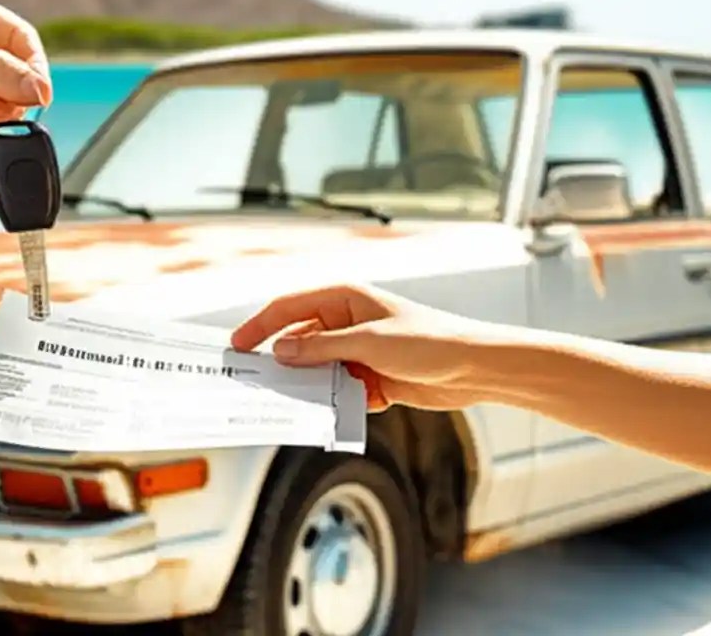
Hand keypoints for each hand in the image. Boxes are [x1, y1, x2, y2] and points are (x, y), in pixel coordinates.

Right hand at [230, 283, 507, 411]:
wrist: (474, 368)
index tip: (236, 347)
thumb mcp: (368, 342)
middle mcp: (346, 322)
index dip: (260, 326)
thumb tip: (280, 351)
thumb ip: (321, 347)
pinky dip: (333, 401)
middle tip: (256, 382)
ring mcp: (356, 351)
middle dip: (281, 362)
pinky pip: (337, 390)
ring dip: (309, 385)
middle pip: (298, 341)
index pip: (288, 308)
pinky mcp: (369, 378)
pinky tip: (333, 411)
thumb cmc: (430, 341)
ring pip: (316, 369)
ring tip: (293, 401)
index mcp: (343, 299)